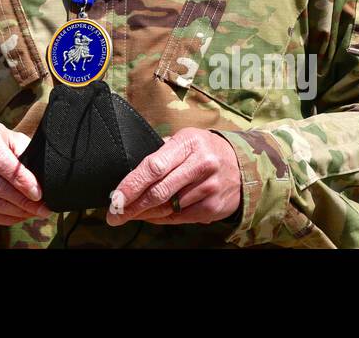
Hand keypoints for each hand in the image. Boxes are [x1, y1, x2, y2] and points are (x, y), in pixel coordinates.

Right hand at [0, 120, 51, 224]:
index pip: (0, 161)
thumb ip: (25, 157)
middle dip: (21, 200)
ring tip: (32, 213)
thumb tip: (40, 184)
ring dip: (14, 212)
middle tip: (41, 209)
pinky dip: (2, 219)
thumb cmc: (2, 144)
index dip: (20, 180)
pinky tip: (18, 217)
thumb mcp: (14, 141)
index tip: (38, 194)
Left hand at [108, 128, 240, 225]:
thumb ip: (161, 153)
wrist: (243, 165)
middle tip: (114, 214)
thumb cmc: (204, 149)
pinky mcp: (213, 207)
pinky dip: (161, 218)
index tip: (116, 197)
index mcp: (188, 143)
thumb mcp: (184, 139)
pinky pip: (180, 217)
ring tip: (128, 214)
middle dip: (132, 206)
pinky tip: (150, 216)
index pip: (153, 167)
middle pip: (158, 191)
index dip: (131, 184)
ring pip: (167, 207)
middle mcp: (200, 165)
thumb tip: (130, 176)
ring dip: (144, 213)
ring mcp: (209, 188)